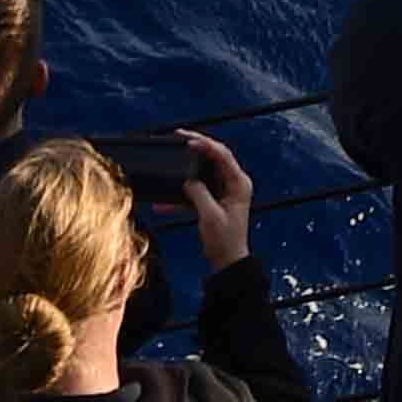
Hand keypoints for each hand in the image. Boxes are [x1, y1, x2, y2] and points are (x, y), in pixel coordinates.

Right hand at [179, 131, 252, 273]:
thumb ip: (198, 193)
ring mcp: (223, 192)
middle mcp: (233, 184)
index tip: (187, 140)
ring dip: (185, 171)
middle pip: (212, 158)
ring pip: (202, 173)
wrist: (227, 264)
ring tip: (170, 159)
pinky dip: (181, 195)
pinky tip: (163, 202)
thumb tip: (188, 180)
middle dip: (194, 149)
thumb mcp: (209, 216)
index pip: (222, 155)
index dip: (205, 144)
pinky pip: (196, 191)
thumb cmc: (225, 242)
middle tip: (178, 137)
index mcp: (239, 183)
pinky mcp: (214, 202)